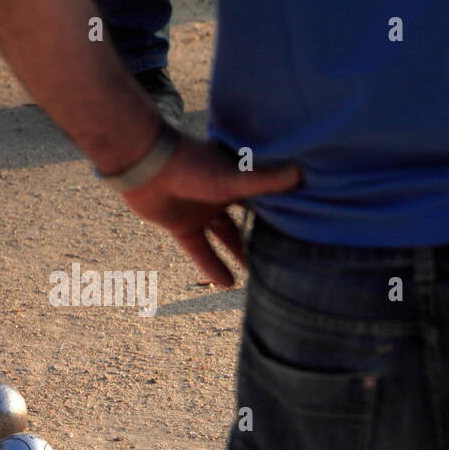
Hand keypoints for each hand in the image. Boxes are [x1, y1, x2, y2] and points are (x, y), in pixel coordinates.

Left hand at [121, 137, 301, 287]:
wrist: (145, 164)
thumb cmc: (192, 165)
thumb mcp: (235, 179)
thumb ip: (267, 181)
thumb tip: (303, 173)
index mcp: (234, 178)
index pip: (262, 199)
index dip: (279, 213)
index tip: (300, 229)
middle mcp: (219, 195)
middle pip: (244, 221)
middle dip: (260, 237)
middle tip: (280, 257)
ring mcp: (199, 211)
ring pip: (223, 237)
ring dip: (237, 254)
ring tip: (256, 275)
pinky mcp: (181, 225)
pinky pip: (200, 250)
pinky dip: (213, 266)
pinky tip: (229, 284)